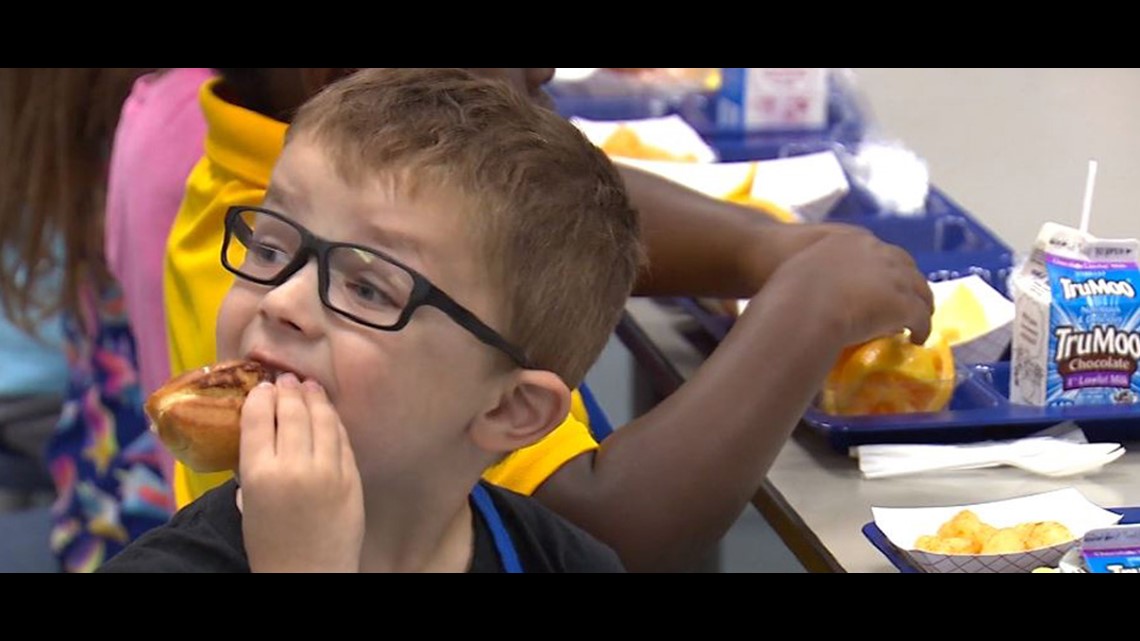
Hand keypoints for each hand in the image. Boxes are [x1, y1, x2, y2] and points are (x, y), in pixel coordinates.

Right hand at [238, 374, 363, 572]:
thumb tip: (259, 435)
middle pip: (291, 412)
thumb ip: (251, 469)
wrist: (308, 576)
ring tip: (309, 386)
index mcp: (258, 474)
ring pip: (322, 420)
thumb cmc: (270, 545)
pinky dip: (334, 422)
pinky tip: (328, 413)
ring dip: (314, 398)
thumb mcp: (247, 505)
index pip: (257, 418)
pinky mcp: (351, 478)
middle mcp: (293, 467)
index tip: (261, 387)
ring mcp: (327, 471)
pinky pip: (342, 440)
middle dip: (287, 390)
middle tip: (285, 379)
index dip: (260, 396)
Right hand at [766, 226, 933, 346]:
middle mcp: (879, 254)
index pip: (884, 253)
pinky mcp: (902, 303)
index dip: (890, 271)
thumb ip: (817, 269)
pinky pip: (920, 317)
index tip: (889, 286)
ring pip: (920, 291)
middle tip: (911, 304)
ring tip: (918, 324)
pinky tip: (916, 340)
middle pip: (908, 270)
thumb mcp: (802, 266)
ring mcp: (894, 278)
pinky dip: (922, 329)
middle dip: (912, 287)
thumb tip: (817, 287)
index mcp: (855, 241)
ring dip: (921, 307)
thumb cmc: (787, 284)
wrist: (800, 302)